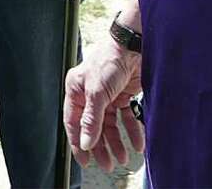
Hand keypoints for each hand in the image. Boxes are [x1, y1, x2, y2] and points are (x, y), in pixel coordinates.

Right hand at [64, 42, 144, 171]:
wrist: (134, 46)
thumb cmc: (110, 60)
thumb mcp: (97, 93)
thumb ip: (91, 120)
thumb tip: (86, 143)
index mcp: (76, 90)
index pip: (73, 122)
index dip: (78, 142)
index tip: (85, 161)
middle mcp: (90, 93)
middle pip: (93, 126)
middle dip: (100, 147)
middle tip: (107, 165)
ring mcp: (107, 95)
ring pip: (110, 125)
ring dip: (116, 142)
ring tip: (123, 158)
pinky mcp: (123, 94)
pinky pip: (126, 117)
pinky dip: (132, 131)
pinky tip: (137, 143)